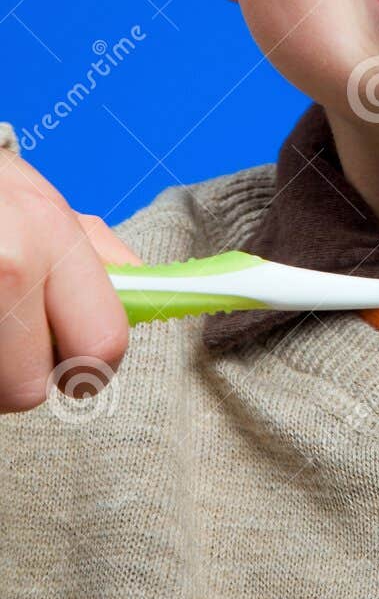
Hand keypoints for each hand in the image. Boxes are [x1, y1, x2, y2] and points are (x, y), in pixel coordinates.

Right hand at [0, 141, 142, 412]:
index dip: (90, 367)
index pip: (101, 345)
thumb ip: (99, 259)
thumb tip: (145, 301)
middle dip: (21, 376)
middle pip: (25, 391)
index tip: (73, 362)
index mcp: (53, 237)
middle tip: (14, 340)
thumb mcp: (48, 207)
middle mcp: (10, 264)